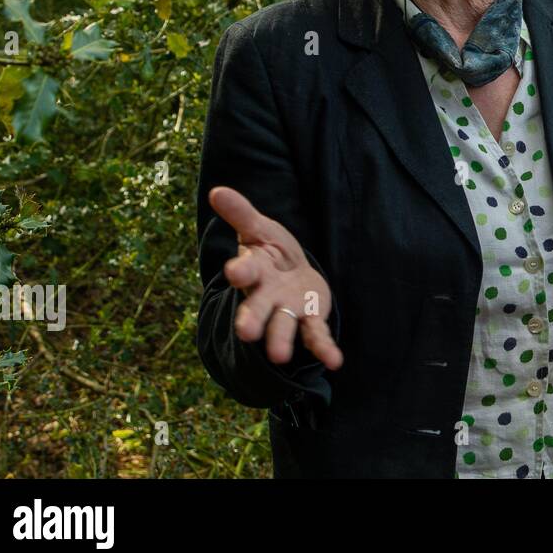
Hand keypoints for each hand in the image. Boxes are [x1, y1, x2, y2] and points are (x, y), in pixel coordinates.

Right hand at [208, 186, 343, 371]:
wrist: (294, 272)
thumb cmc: (272, 251)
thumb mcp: (260, 228)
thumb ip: (241, 213)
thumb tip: (217, 190)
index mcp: (255, 270)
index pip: (245, 270)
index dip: (240, 271)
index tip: (234, 273)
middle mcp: (267, 296)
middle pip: (257, 308)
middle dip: (252, 319)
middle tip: (245, 333)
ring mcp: (288, 310)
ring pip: (282, 327)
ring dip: (280, 341)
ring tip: (280, 358)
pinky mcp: (310, 319)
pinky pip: (316, 336)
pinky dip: (324, 349)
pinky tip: (335, 361)